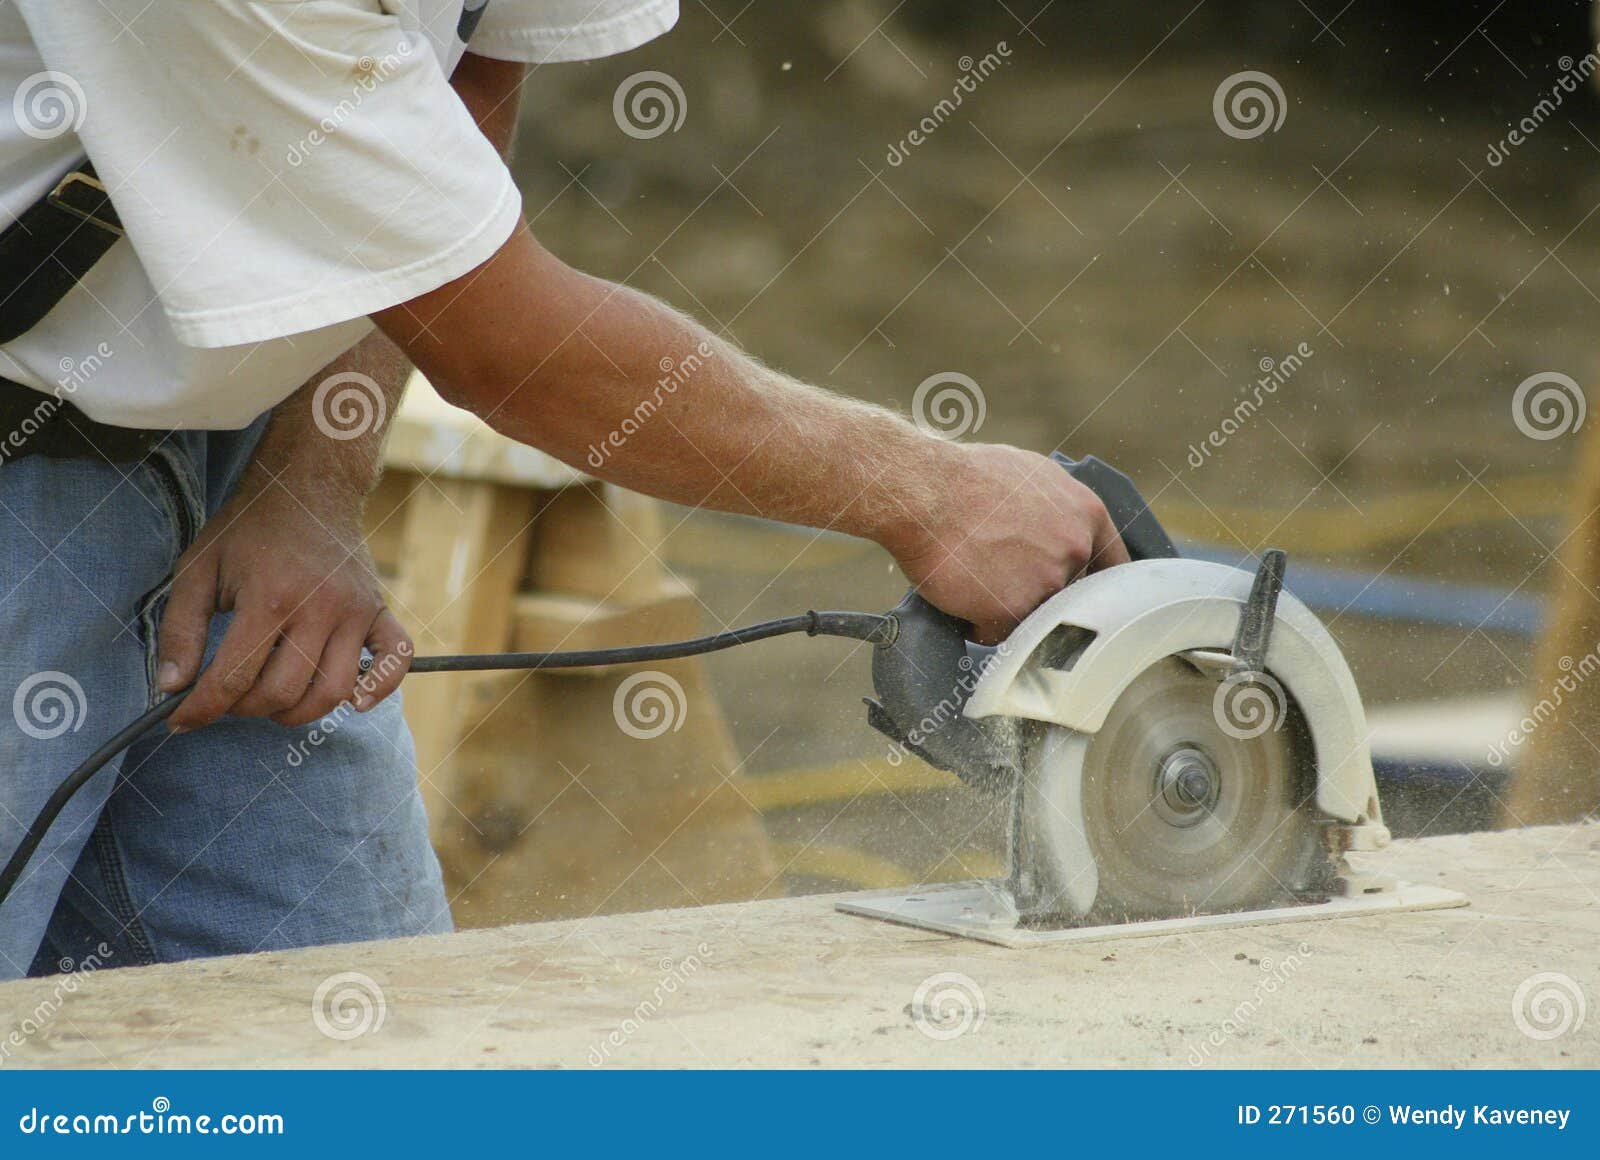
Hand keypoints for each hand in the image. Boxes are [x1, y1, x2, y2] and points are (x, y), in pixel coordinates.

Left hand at [156, 477, 410, 730]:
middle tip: (229, 694)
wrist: (307, 488)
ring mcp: (356, 612)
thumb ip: (180, 630)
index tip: (181, 719)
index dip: (201, 709)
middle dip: (245, 707)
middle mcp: (318, 608)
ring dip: (298, 711)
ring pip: (333, 691)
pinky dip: (379, 690)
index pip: (232, 679)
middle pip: (282, 692)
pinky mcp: (379, 611)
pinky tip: (355, 701)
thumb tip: (171, 688)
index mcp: (269, 598)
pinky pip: (396, 661)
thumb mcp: (197, 569)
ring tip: (273, 698)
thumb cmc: (249, 530)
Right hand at [887, 443, 1130, 643]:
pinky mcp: (1010, 611)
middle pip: (1069, 592)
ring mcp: (1045, 583)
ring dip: (1008, 609)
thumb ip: (1058, 509)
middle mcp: (1073, 549)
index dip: (1098, 581)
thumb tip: (1061, 527)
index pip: (1114, 563)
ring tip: (977, 580)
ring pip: (1034, 615)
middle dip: (1041, 592)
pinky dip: (979, 623)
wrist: (922, 492)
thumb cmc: (964, 477)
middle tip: (1007, 578)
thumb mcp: (1031, 474)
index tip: (1092, 596)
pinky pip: (998, 633)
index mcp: (1086, 514)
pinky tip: (962, 596)